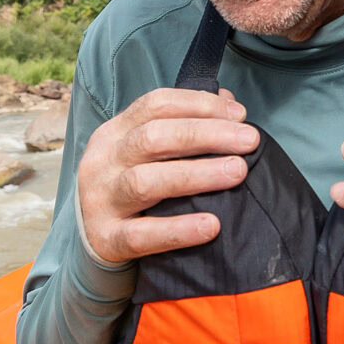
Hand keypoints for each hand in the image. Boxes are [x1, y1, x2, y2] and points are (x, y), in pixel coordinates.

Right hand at [76, 88, 258, 263]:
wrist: (94, 238)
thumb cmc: (132, 185)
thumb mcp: (147, 151)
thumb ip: (185, 124)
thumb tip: (230, 103)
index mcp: (114, 132)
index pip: (155, 105)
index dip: (200, 105)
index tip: (240, 115)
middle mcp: (103, 162)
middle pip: (153, 138)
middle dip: (207, 135)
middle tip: (249, 140)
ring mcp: (100, 201)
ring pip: (145, 182)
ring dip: (197, 175)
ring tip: (237, 172)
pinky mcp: (106, 240)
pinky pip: (141, 235)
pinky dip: (178, 230)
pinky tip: (210, 225)